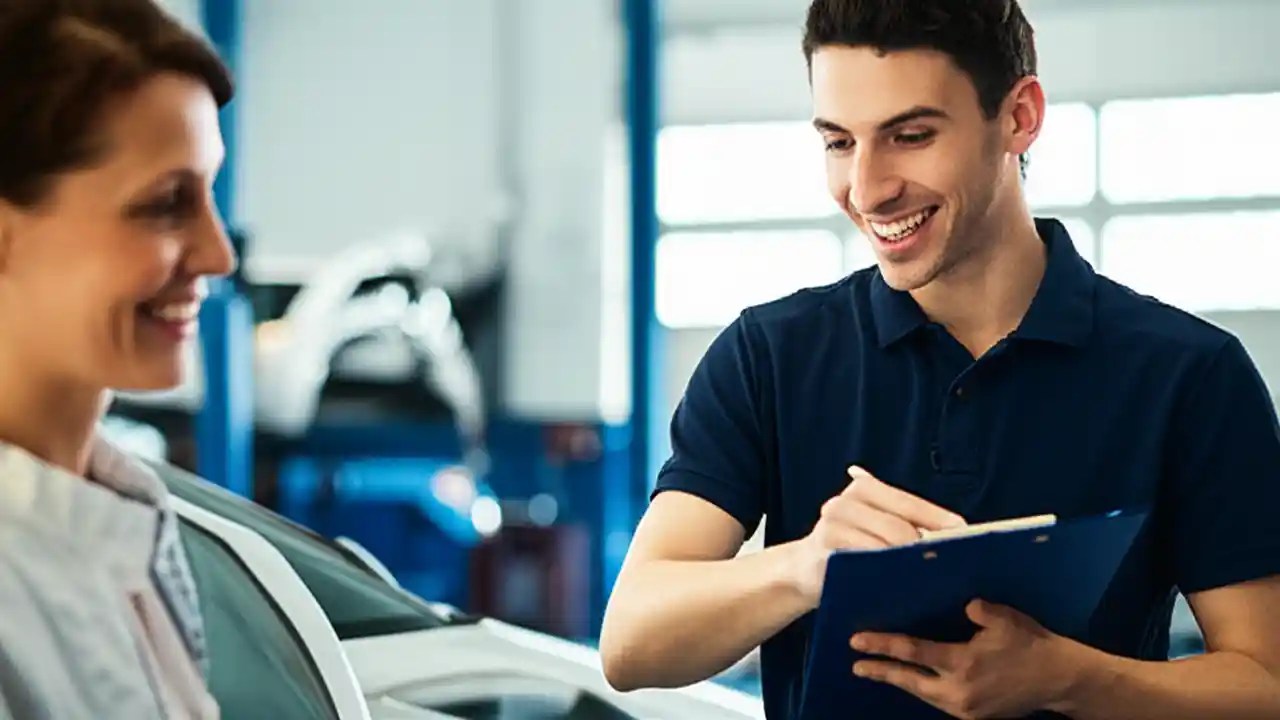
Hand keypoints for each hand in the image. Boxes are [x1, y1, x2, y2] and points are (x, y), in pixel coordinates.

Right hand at [793, 466, 964, 606]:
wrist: (804, 570)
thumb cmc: (852, 548)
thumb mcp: (876, 526)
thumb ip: (906, 522)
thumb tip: (957, 530)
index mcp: (864, 488)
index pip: (910, 503)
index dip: (939, 519)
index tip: (965, 535)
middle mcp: (846, 501)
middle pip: (900, 526)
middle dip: (926, 548)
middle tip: (949, 565)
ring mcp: (832, 524)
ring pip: (884, 545)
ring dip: (909, 563)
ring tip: (930, 576)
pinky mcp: (825, 550)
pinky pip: (865, 562)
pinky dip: (886, 573)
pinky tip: (901, 583)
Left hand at [850, 600, 1084, 718]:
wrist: (1060, 679)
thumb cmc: (1031, 644)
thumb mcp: (1005, 619)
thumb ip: (978, 611)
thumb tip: (962, 605)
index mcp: (962, 663)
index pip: (912, 653)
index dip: (882, 646)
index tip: (857, 642)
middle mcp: (958, 691)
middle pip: (909, 681)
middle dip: (881, 672)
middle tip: (856, 666)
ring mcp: (966, 708)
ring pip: (923, 695)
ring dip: (901, 682)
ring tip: (880, 672)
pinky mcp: (974, 716)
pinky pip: (939, 702)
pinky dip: (923, 690)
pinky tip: (915, 681)